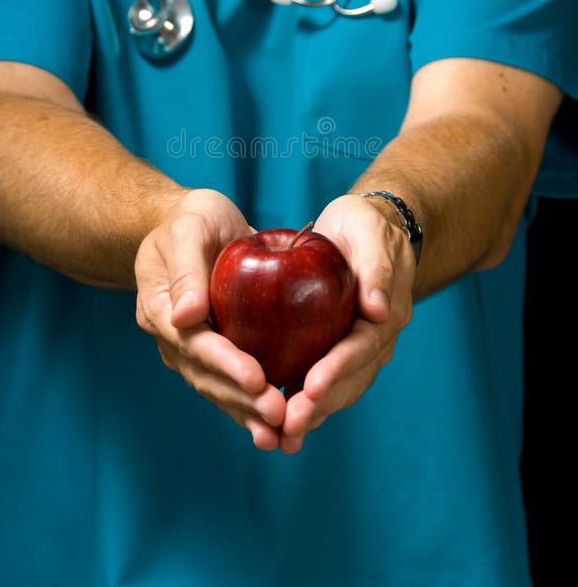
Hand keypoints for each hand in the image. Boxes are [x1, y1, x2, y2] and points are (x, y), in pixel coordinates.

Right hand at [134, 188, 285, 449]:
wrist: (194, 223)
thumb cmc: (191, 219)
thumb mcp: (189, 228)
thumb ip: (186, 269)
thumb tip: (185, 316)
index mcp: (160, 307)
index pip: (193, 343)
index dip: (225, 363)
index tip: (258, 379)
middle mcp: (174, 336)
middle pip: (206, 375)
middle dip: (242, 399)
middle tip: (280, 415)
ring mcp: (192, 347)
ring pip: (218, 388)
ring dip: (247, 412)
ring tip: (281, 434)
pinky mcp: (216, 350)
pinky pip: (231, 383)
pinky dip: (251, 405)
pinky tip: (279, 428)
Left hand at [279, 193, 415, 453]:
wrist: (362, 230)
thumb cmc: (365, 225)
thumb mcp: (369, 232)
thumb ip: (376, 268)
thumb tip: (378, 311)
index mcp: (387, 314)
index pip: (363, 347)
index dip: (337, 369)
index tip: (310, 387)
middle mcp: (376, 339)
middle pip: (351, 379)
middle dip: (320, 404)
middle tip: (288, 425)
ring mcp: (357, 348)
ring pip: (337, 389)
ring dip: (311, 413)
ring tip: (281, 436)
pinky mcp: (335, 348)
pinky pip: (321, 380)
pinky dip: (303, 402)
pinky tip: (275, 422)